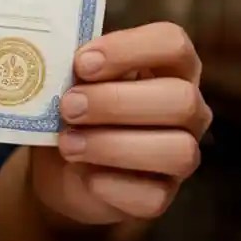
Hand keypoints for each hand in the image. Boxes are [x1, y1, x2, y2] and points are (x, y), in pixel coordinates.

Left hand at [29, 22, 212, 227]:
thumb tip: (53, 61)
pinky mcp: (162, 196)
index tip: (83, 62)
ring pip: (177, 151)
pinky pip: (152, 196)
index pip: (174, 43)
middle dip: (116, 102)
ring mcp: (182, 155)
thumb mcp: (70, 80)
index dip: (130, 48)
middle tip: (69, 106)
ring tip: (67, 143)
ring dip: (112, 145)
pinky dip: (111, 185)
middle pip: (181, 99)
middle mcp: (187, 109)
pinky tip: (84, 175)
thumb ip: (73, 67)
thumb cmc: (74, 106)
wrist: (59, 165)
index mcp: (168, 67)